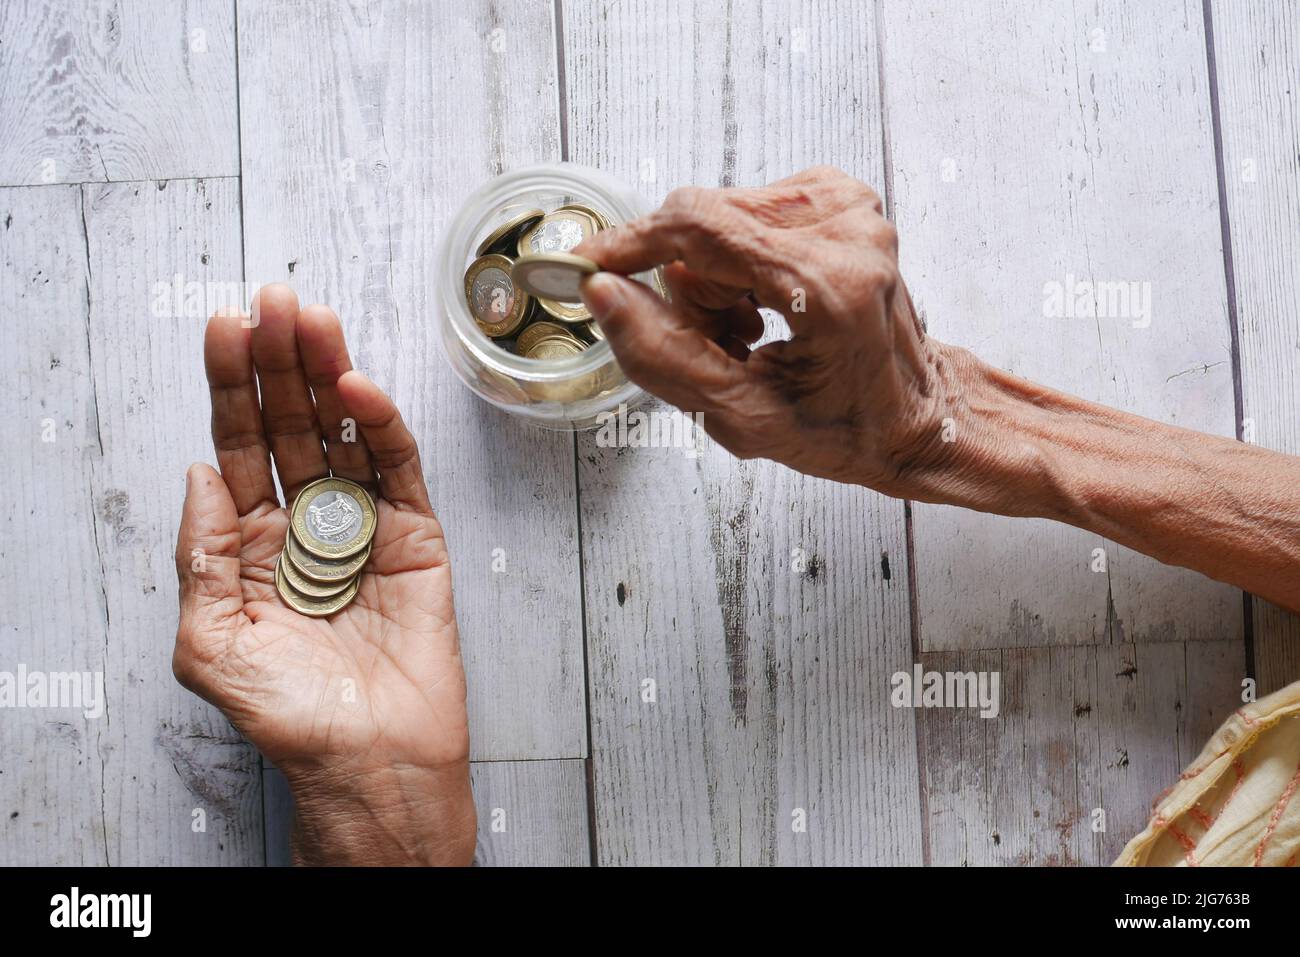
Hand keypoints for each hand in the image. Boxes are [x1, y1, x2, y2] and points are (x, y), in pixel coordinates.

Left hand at [173, 284, 474, 865]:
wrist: (372, 760)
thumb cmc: (291, 716)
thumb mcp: (209, 644)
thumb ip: (199, 556)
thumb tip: (194, 472)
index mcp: (253, 545)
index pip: (238, 448)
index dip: (230, 387)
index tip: (224, 329)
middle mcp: (308, 524)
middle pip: (290, 424)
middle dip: (278, 361)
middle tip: (273, 301)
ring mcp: (365, 526)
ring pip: (343, 433)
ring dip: (327, 373)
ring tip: (311, 320)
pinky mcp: (418, 536)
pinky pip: (398, 469)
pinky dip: (380, 426)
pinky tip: (355, 389)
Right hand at [575, 165, 957, 496]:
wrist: (915, 416)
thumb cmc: (843, 427)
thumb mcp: (741, 416)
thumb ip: (662, 355)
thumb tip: (602, 293)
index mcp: (828, 285)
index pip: (699, 229)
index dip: (628, 245)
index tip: (584, 266)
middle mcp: (845, 228)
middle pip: (703, 221)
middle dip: (686, 284)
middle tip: (716, 341)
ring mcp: (850, 205)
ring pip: (720, 216)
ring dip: (713, 278)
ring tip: (747, 334)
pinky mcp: (843, 197)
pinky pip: (748, 213)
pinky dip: (739, 262)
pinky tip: (765, 308)